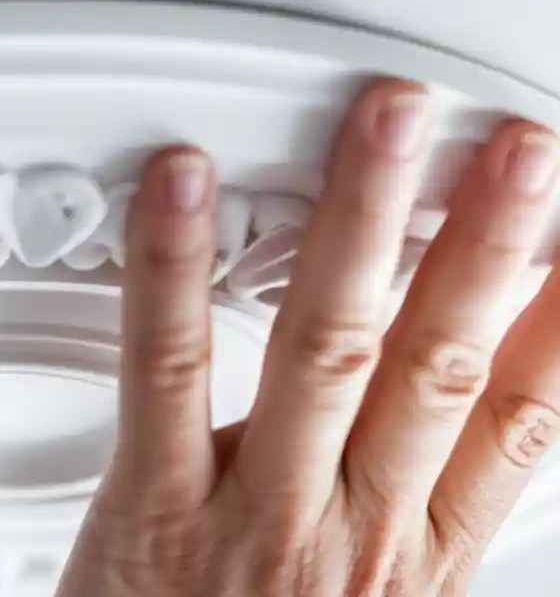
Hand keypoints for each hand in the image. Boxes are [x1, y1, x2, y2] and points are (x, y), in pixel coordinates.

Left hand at [57, 78, 559, 595]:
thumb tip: (450, 411)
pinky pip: (165, 371)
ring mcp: (256, 517)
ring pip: (324, 350)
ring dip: (362, 227)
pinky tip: (184, 189)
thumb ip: (407, 497)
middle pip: (438, 365)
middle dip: (484, 244)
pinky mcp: (153, 511)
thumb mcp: (370, 594)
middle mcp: (354, 527)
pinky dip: (173, 271)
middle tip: (516, 146)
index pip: (522, 417)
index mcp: (414, 548)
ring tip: (391, 127)